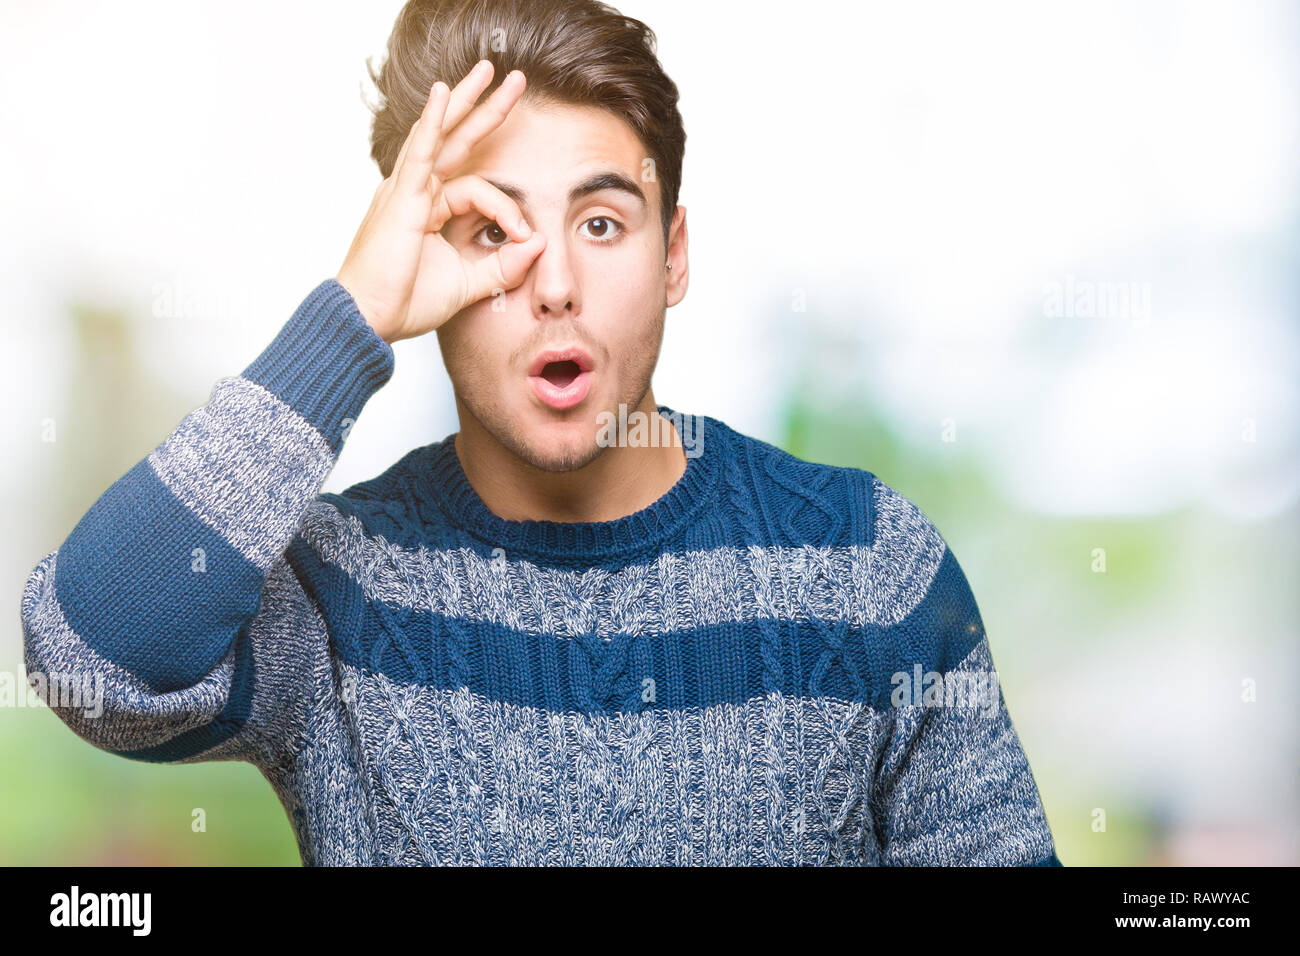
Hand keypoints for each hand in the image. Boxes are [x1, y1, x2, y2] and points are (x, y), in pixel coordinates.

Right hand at [336, 60, 545, 343]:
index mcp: (429, 208)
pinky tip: (445, 93)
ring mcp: (405, 190)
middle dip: (484, 108)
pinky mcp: (401, 199)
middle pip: (456, 139)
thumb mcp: (468, 283)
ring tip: (487, 71)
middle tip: (514, 80)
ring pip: (440, 135)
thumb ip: (504, 266)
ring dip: (466, 102)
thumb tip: (539, 243)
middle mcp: (416, 191)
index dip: (508, 208)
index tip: (525, 237)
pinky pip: (421, 152)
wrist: (369, 319)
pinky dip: (433, 122)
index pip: (478, 189)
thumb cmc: (406, 302)